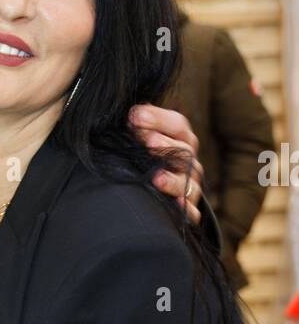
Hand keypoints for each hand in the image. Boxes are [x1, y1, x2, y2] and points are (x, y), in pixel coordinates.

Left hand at [129, 104, 203, 224]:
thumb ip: (138, 125)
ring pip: (188, 181)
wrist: (157, 194)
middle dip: (165, 146)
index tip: (135, 116)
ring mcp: (190, 186)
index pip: (177, 125)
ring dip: (172, 179)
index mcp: (180, 139)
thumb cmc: (145, 159)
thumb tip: (131, 112)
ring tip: (155, 177)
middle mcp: (189, 161)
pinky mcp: (188, 210)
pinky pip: (191, 211)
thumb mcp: (141, 139)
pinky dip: (185, 209)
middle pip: (184, 151)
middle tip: (147, 141)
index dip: (158, 119)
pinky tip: (176, 206)